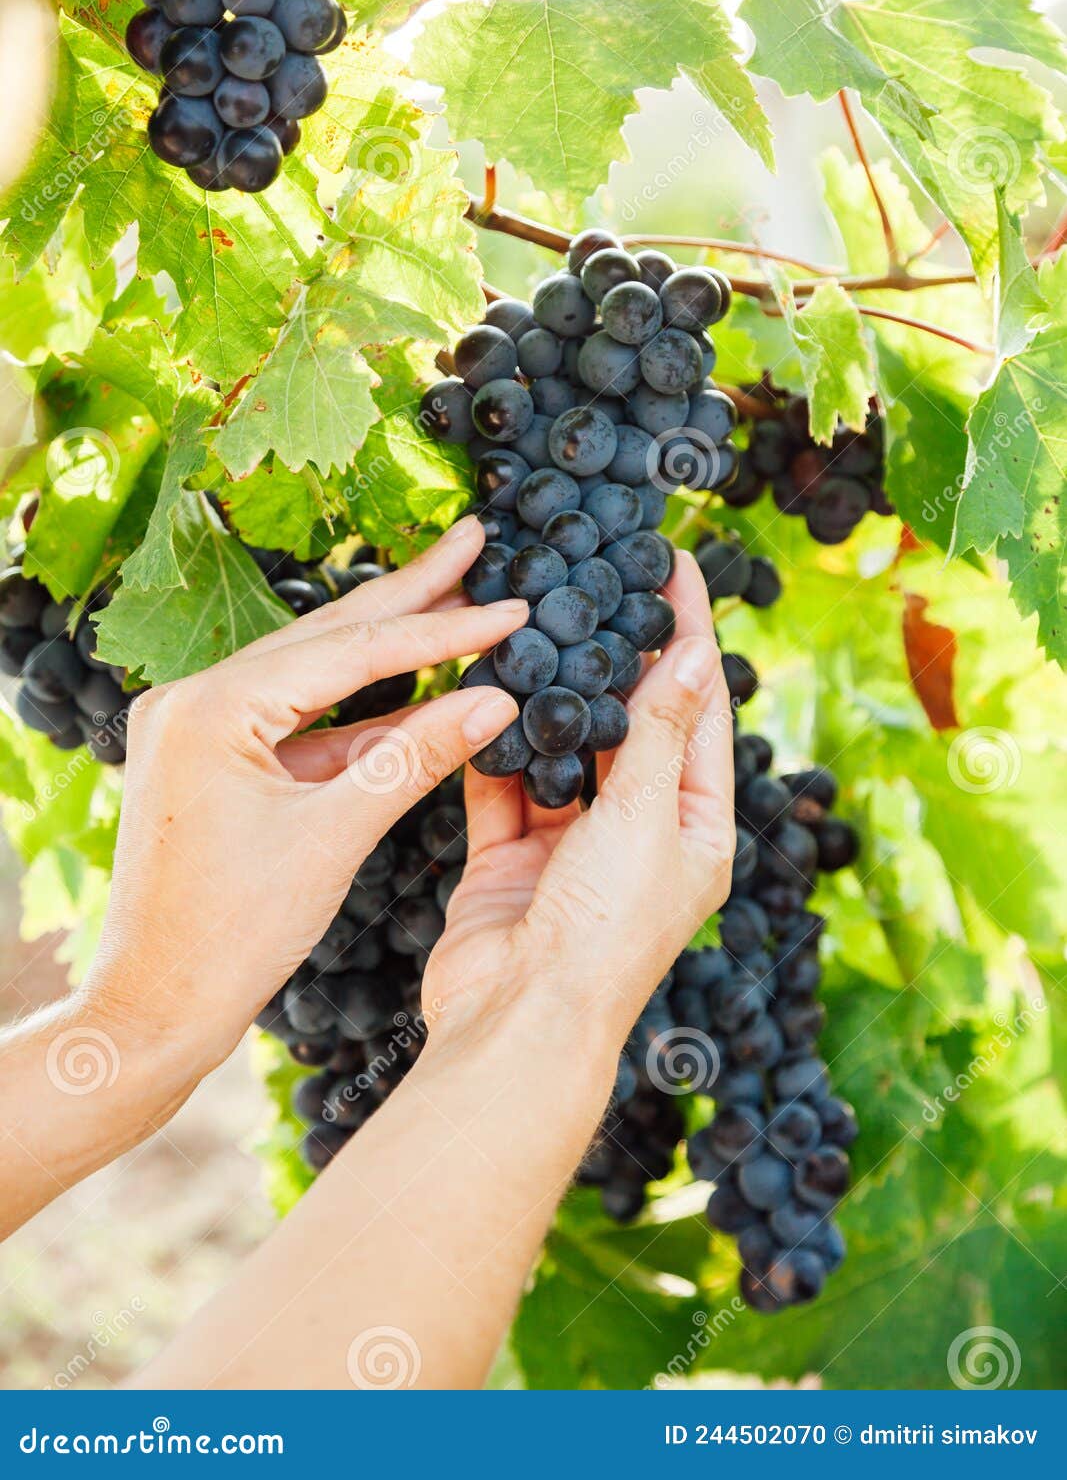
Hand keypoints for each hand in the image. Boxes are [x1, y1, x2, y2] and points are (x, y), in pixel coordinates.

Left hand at [85, 517, 526, 1077]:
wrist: (155, 1010)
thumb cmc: (232, 937)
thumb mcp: (334, 838)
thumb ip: (416, 757)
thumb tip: (497, 698)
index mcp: (209, 707)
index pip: (348, 651)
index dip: (440, 628)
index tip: (510, 602)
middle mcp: (192, 699)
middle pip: (325, 635)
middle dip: (410, 594)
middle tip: (476, 540)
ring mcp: (197, 725)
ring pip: (314, 670)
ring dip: (388, 642)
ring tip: (457, 591)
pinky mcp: (210, 756)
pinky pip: (298, 716)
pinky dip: (359, 706)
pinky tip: (418, 680)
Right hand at [422, 551, 734, 1056]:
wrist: (517, 1020)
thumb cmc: (604, 933)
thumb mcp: (646, 818)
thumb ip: (661, 733)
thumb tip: (696, 653)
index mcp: (696, 829)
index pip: (699, 710)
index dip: (690, 634)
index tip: (678, 566)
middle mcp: (639, 834)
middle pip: (631, 724)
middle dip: (614, 656)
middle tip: (596, 581)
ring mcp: (572, 847)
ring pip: (563, 751)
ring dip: (550, 698)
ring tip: (535, 625)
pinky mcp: (511, 858)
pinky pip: (505, 786)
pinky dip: (496, 746)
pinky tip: (485, 692)